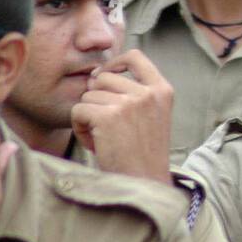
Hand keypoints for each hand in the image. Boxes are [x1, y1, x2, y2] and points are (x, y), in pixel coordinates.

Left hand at [70, 49, 172, 183]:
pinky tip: (94, 144)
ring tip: (103, 138)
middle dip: (97, 99)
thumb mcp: (152, 116)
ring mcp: (129, 103)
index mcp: (162, 90)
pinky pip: (78, 110)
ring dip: (88, 117)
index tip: (103, 76)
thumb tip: (94, 76)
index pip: (135, 56)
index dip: (114, 62)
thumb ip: (134, 93)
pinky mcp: (108, 116)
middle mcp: (147, 93)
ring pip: (88, 95)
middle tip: (105, 126)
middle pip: (104, 78)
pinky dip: (79, 128)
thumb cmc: (143, 154)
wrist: (144, 184)